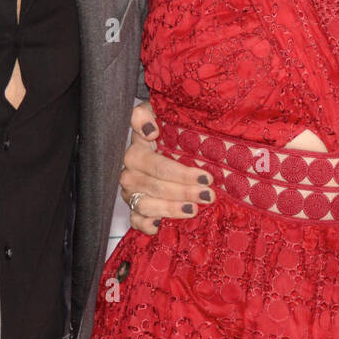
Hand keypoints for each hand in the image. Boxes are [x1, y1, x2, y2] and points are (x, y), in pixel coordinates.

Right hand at [119, 102, 214, 234]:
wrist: (153, 138)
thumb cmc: (161, 127)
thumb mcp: (155, 112)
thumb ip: (144, 115)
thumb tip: (150, 129)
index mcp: (136, 151)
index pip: (156, 165)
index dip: (181, 173)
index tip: (206, 177)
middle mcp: (130, 173)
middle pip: (155, 186)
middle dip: (184, 192)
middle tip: (209, 194)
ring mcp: (130, 191)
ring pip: (145, 205)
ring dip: (170, 209)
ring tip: (194, 210)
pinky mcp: (133, 207)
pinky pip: (135, 220)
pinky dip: (145, 225)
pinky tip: (160, 226)